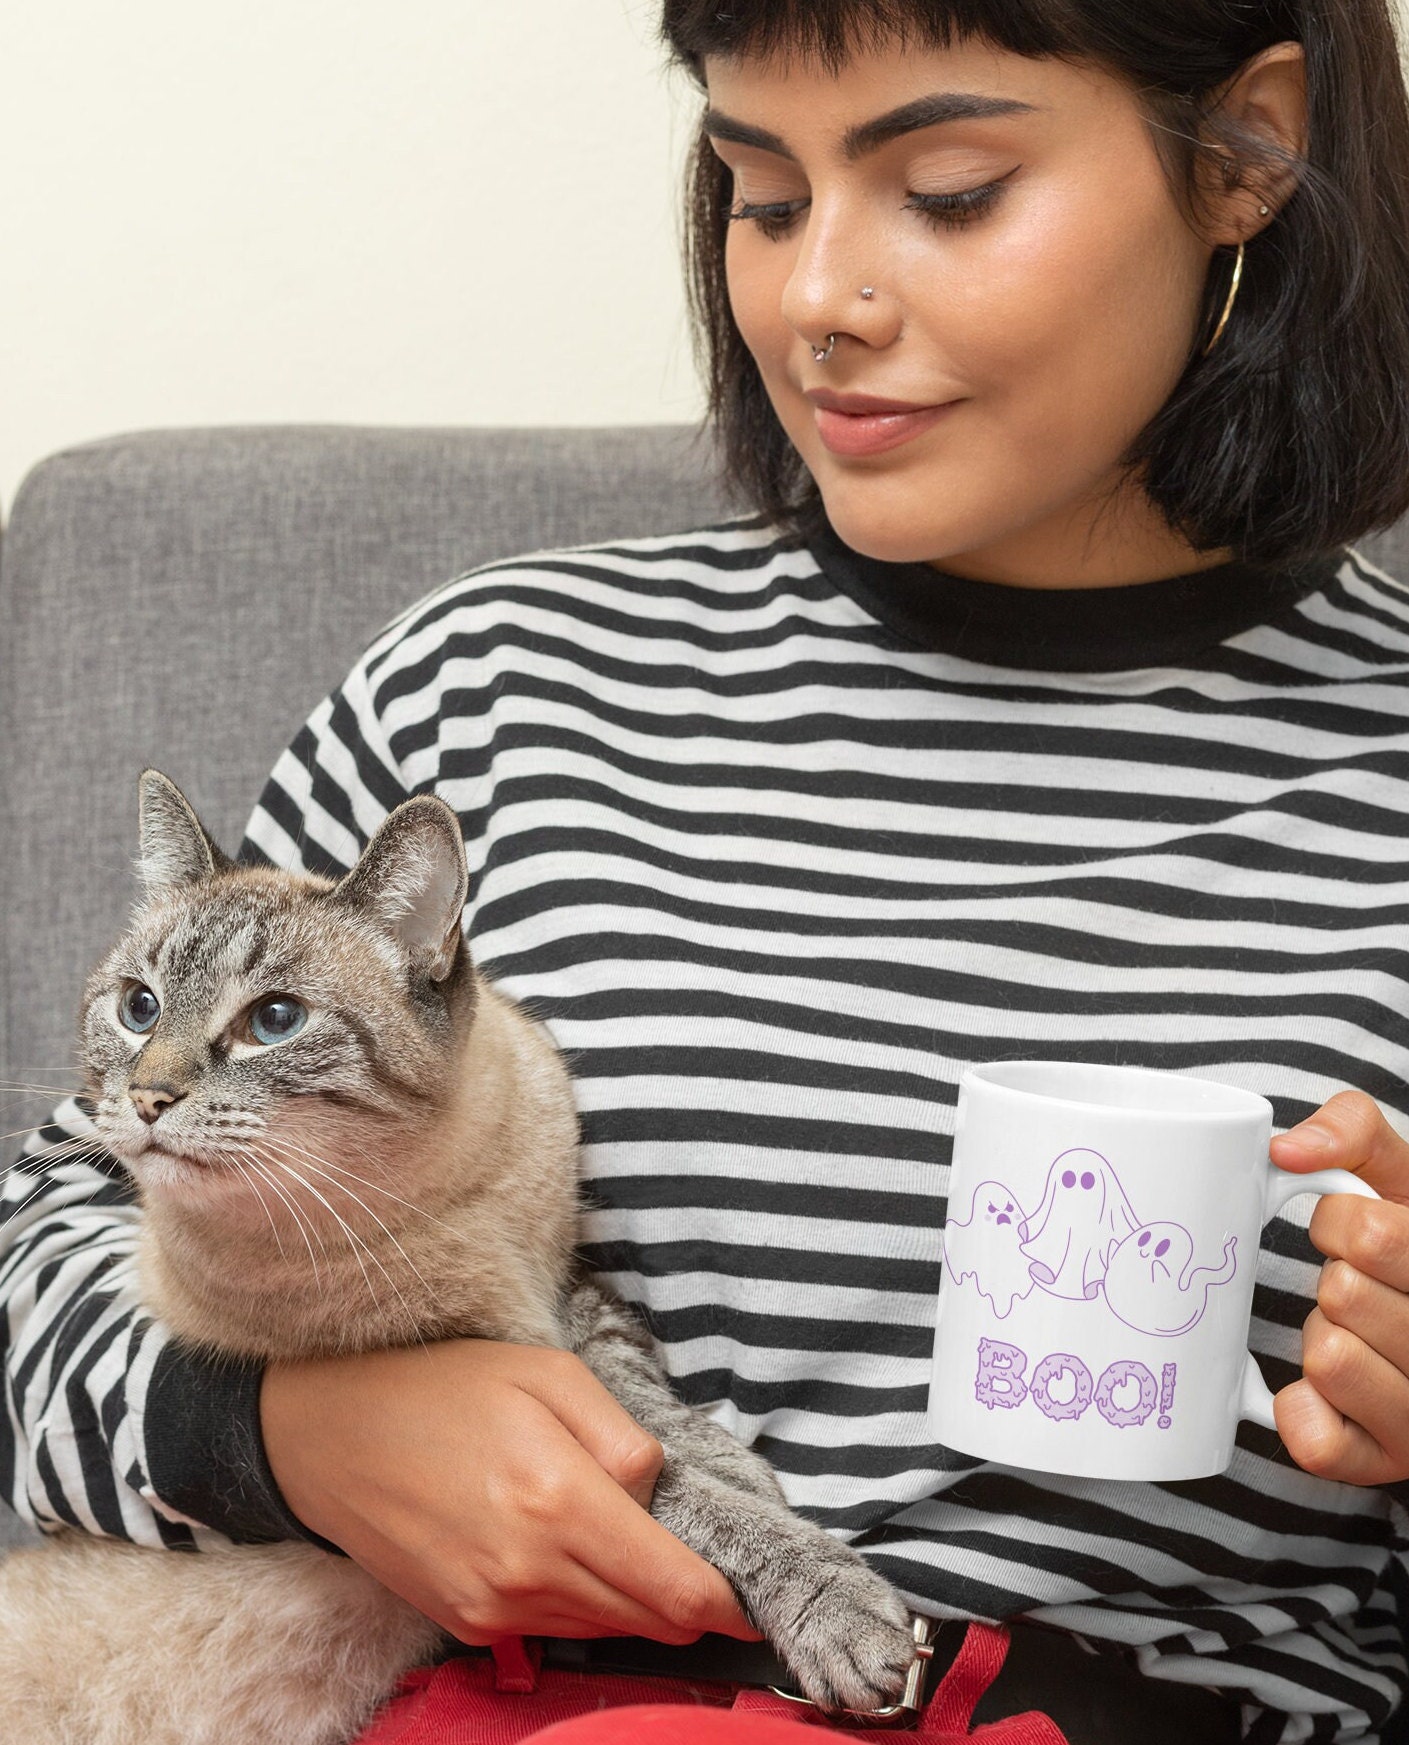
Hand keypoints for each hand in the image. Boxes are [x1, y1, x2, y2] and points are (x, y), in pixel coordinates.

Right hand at [260, 1338, 758, 1643]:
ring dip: (634, 1604)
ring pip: (602, 1630)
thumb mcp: (546, 1373)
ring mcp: (492, 1607)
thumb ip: (620, 1433)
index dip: (722, 1604)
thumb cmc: (443, 1388)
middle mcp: (528, 1570)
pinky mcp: (465, 1623)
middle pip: (645, 1620)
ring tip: (640, 1555)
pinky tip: (577, 1560)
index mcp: (559, 1501)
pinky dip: (582, 1606)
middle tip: (706, 1573)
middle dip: (687, 1603)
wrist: (327, 1435)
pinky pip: (552, 1629)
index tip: (750, 1602)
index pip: (672, 1588)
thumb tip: (657, 1491)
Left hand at [1270, 1090, 1408, 1483]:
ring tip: (1355, 1338)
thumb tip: (1287, 1149)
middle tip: (1357, 1292)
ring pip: (1329, 1357)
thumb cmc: (1401, 1250)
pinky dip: (1301, 1410)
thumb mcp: (1397, 1176)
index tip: (1356, 1238)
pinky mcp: (1386, 1463)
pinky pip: (1315, 1438)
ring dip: (1320, 1339)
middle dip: (1333, 1281)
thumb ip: (1353, 1130)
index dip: (1339, 1225)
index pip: (1371, 1232)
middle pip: (1343, 1292)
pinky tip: (1324, 1394)